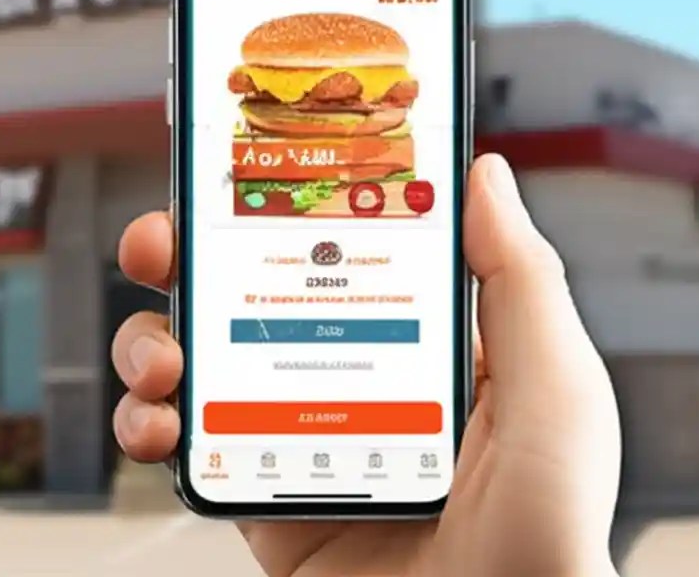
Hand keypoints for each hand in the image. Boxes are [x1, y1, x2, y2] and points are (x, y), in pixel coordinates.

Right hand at [111, 154, 622, 576]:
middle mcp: (336, 376)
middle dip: (177, 259)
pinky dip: (146, 429)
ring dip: (149, 345)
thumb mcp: (552, 385)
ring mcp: (288, 435)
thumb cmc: (547, 527)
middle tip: (157, 248)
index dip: (268, 205)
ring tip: (164, 364)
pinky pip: (181, 449)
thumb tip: (483, 175)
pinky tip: (160, 429)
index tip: (229, 172)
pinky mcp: (254, 498)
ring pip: (189, 363)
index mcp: (405, 337)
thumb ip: (517, 278)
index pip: (325, 246)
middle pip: (233, 294)